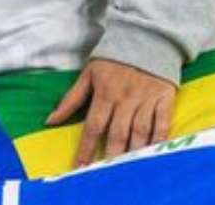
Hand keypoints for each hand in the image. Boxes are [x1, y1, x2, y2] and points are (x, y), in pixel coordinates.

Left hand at [45, 58, 176, 166]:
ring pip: (139, 132)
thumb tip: (50, 120)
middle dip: (110, 156)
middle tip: (105, 176)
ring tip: (127, 171)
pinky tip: (154, 154)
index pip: (93, 126)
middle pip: (116, 133)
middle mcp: (124, 99)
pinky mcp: (164, 99)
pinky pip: (162, 124)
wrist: (146, 37)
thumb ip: (71, 99)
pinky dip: (159, 140)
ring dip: (133, 152)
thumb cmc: (113, 58)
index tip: (80, 167)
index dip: (85, 148)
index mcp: (104, 93)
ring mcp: (145, 100)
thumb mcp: (88, 74)